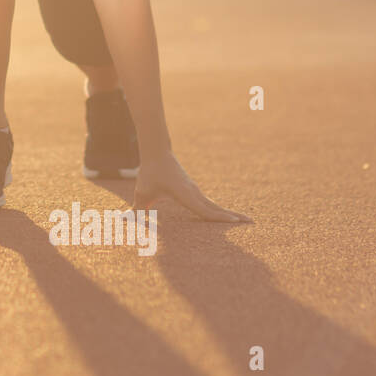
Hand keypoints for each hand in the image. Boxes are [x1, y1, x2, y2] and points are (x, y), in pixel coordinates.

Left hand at [133, 151, 250, 222]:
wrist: (157, 153)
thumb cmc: (149, 174)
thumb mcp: (141, 192)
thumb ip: (136, 209)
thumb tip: (125, 219)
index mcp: (184, 194)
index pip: (203, 209)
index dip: (217, 217)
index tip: (233, 222)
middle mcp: (194, 193)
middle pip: (215, 208)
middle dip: (232, 216)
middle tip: (250, 222)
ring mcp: (195, 191)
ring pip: (214, 206)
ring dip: (229, 213)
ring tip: (245, 220)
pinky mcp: (194, 191)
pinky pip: (209, 203)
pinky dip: (219, 210)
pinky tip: (226, 216)